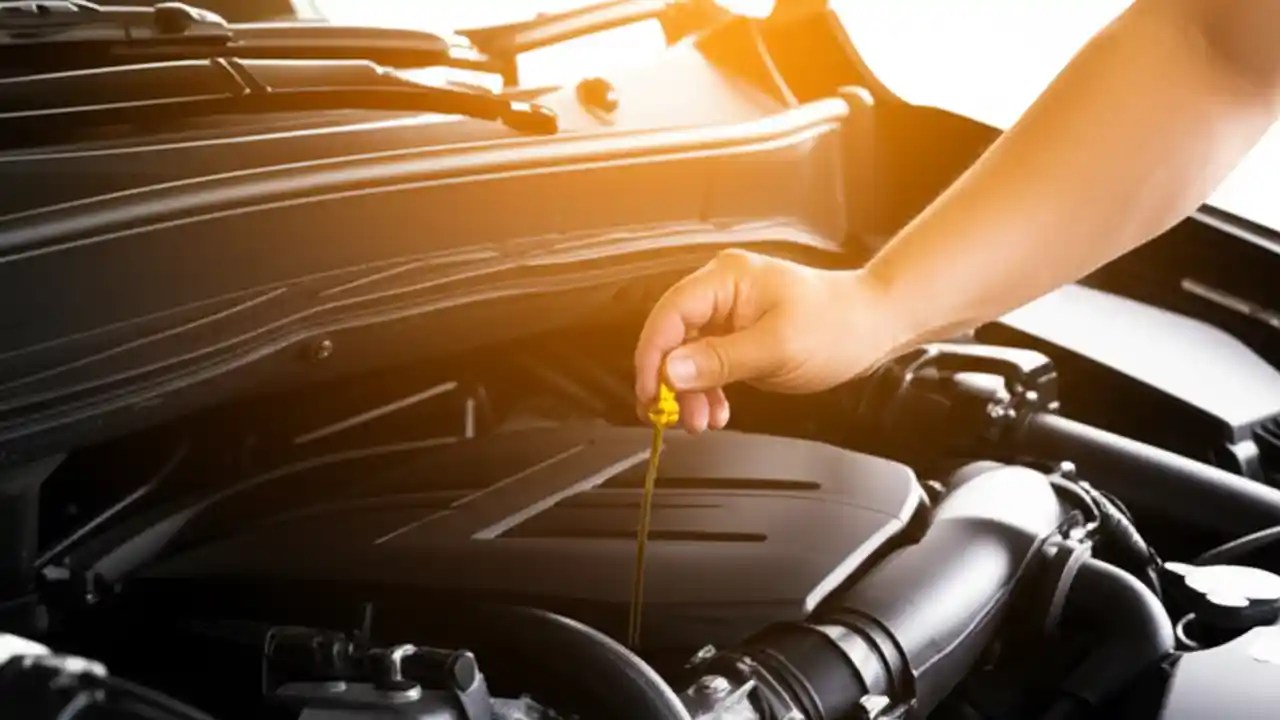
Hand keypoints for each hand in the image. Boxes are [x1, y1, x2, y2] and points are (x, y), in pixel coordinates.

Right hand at [634, 250, 905, 433]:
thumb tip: (671, 371)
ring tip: (701, 421)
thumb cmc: (838, 324)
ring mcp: (728, 314)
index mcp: (726, 279)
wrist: (874, 327)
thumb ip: (719, 360)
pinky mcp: (737, 336)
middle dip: (671, 381)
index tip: (651, 392)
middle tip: (674, 416)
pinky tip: (716, 411)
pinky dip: (707, 390)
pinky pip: (707, 364)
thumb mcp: (776, 347)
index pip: (670, 314)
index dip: (653, 355)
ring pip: (687, 356)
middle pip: (673, 337)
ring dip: (689, 392)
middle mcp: (721, 291)